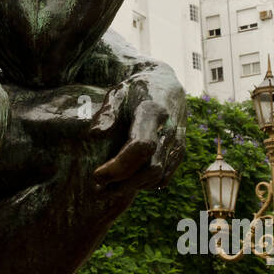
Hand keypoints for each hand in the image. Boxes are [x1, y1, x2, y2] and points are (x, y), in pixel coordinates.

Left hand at [90, 65, 185, 190]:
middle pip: (150, 168)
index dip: (119, 166)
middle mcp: (169, 130)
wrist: (165, 84)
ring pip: (158, 176)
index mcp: (153, 112)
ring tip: (107, 189)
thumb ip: (106, 112)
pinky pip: (164, 177)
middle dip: (123, 184)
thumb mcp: (116, 93)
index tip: (96, 175)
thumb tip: (94, 135)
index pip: (140, 146)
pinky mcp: (179, 152)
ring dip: (132, 187)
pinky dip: (145, 185)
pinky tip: (126, 182)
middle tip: (97, 189)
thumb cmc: (134, 90)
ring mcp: (177, 143)